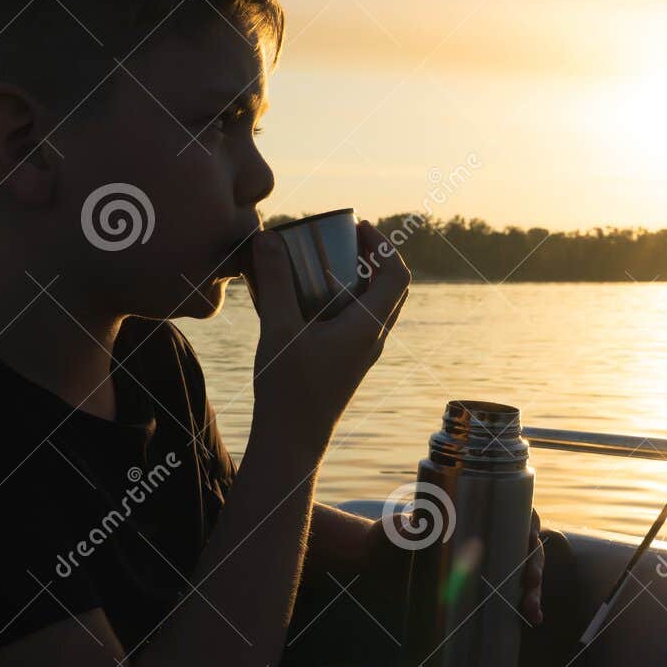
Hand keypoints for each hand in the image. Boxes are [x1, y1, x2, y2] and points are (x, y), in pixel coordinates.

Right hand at [244, 220, 409, 438]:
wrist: (292, 442)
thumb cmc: (288, 389)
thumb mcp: (277, 330)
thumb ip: (274, 282)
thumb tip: (268, 236)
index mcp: (367, 327)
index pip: (397, 276)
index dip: (384, 245)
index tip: (359, 225)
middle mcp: (373, 339)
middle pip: (392, 288)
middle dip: (375, 257)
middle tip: (346, 237)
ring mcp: (363, 353)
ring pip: (378, 306)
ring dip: (364, 279)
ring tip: (331, 260)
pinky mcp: (349, 364)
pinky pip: (361, 321)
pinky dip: (349, 299)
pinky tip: (314, 297)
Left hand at [369, 507, 545, 626]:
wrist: (378, 564)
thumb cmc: (387, 540)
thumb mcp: (392, 533)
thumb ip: (399, 531)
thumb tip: (413, 530)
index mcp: (473, 511)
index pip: (514, 511)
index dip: (530, 524)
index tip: (531, 538)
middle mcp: (487, 534)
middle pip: (524, 546)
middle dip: (534, 568)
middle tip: (531, 586)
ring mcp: (487, 560)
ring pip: (522, 572)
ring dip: (533, 592)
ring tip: (533, 614)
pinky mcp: (481, 584)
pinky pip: (509, 591)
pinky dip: (522, 605)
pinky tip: (529, 620)